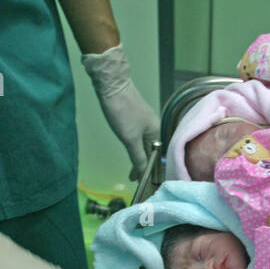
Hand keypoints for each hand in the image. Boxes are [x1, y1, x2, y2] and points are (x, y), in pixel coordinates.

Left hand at [83, 44, 159, 180]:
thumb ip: (139, 158)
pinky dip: (136, 149)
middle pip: (153, 153)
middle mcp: (155, 128)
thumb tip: (145, 175)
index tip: (146, 184)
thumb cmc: (122, 110)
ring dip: (140, 159)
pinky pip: (140, 139)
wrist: (111, 83)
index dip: (153, 173)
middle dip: (146, 168)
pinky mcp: (136, 118)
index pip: (158, 159)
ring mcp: (146, 122)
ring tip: (132, 173)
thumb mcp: (130, 139)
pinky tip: (131, 154)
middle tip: (136, 182)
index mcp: (158, 133)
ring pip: (146, 146)